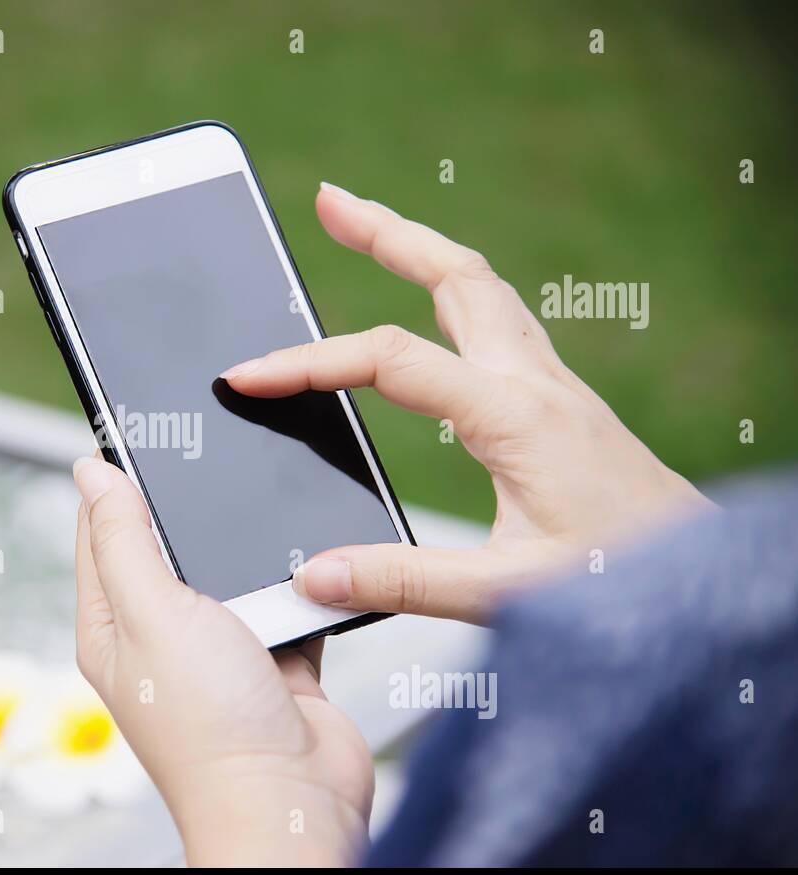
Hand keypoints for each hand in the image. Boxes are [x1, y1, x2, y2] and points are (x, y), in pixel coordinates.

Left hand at [73, 456, 371, 865]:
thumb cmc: (210, 728)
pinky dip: (301, 585)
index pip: (102, 531)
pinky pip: (289, 599)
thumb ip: (123, 539)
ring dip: (254, 551)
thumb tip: (89, 472)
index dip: (116, 480)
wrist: (293, 804)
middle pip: (172, 544)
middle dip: (194, 510)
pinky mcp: (277, 657)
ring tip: (266, 521)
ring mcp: (222, 648)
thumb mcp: (152, 612)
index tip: (139, 429)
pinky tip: (310, 568)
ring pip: (236, 569)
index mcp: (113, 625)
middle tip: (216, 459)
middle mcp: (162, 636)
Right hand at [223, 183, 711, 623]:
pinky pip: (497, 321)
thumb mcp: (508, 592)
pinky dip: (451, 293)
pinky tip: (433, 314)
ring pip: (481, 288)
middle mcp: (536, 383)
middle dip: (385, 232)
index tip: (250, 375)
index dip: (310, 362)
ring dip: (421, 251)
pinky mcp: (559, 403)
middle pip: (454, 274)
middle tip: (326, 201)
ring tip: (369, 229)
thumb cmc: (625, 582)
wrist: (705, 579)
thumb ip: (405, 581)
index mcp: (514, 415)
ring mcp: (553, 385)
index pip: (390, 360)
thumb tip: (315, 574)